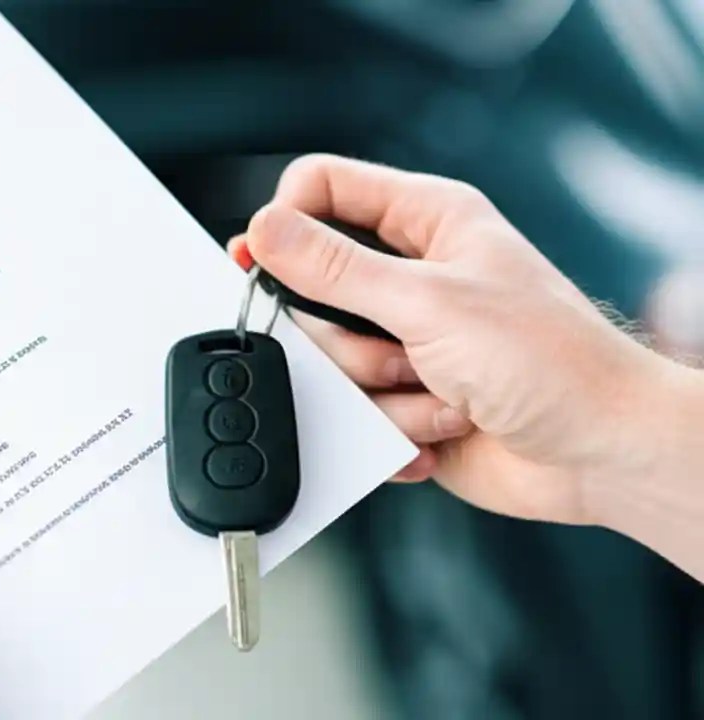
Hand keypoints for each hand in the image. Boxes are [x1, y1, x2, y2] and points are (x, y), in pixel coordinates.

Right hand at [229, 154, 695, 528]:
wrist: (599, 455)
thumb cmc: (552, 362)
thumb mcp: (429, 302)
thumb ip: (335, 268)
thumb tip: (265, 229)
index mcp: (427, 223)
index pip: (323, 189)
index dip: (283, 220)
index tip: (259, 257)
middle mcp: (412, 278)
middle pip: (313, 291)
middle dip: (348, 338)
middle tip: (397, 349)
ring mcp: (406, 342)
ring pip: (331, 361)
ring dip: (383, 390)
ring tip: (444, 392)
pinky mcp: (403, 400)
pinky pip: (355, 413)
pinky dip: (398, 428)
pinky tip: (449, 424)